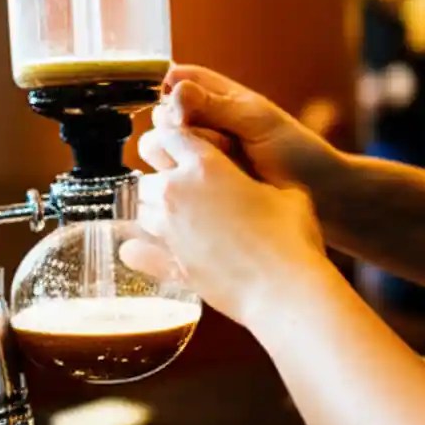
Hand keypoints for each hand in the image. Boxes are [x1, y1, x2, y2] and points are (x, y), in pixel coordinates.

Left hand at [124, 127, 336, 325]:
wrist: (283, 290)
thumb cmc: (291, 238)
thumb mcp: (287, 192)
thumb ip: (261, 177)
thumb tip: (258, 178)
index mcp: (205, 165)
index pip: (170, 134)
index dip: (177, 140)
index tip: (186, 150)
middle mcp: (177, 192)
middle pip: (147, 175)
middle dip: (162, 180)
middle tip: (186, 192)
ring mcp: (167, 229)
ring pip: (139, 209)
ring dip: (153, 212)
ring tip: (176, 220)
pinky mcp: (166, 262)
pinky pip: (133, 249)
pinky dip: (139, 248)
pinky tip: (153, 249)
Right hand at [143, 65, 342, 190]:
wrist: (320, 199)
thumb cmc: (296, 153)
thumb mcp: (258, 121)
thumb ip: (215, 105)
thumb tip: (175, 89)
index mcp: (217, 97)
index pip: (176, 81)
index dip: (170, 90)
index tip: (180, 106)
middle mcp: (200, 124)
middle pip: (160, 116)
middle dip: (180, 127)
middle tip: (219, 140)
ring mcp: (195, 157)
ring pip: (157, 147)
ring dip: (183, 154)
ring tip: (222, 165)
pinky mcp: (194, 187)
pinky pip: (166, 178)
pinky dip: (180, 178)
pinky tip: (208, 184)